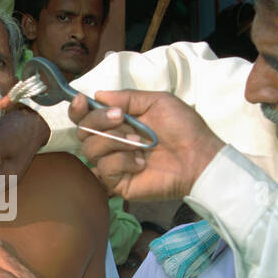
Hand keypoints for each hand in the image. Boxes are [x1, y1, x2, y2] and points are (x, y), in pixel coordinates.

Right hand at [71, 91, 224, 200]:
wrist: (199, 157)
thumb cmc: (183, 128)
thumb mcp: (157, 101)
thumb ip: (127, 96)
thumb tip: (98, 95)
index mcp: (118, 122)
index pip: (85, 117)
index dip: (78, 109)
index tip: (82, 101)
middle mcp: (111, 142)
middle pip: (82, 131)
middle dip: (98, 121)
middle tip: (121, 118)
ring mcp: (113, 163)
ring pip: (90, 149)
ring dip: (115, 141)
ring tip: (140, 143)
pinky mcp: (117, 182)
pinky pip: (104, 168)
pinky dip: (122, 161)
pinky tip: (141, 163)